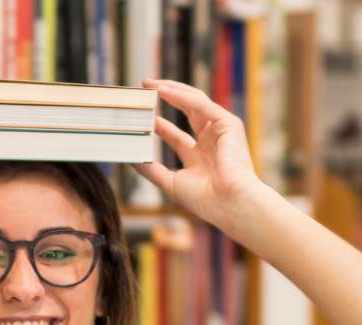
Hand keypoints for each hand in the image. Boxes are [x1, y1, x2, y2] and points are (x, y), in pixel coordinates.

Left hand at [132, 79, 260, 230]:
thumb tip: (132, 159)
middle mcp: (210, 140)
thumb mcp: (170, 182)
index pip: (174, 134)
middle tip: (144, 88)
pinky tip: (163, 91)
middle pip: (184, 110)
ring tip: (150, 84)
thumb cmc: (205, 199)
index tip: (139, 115)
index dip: (158, 123)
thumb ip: (151, 170)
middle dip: (164, 97)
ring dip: (171, 89)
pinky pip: (201, 104)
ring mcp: (220, 130)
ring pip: (193, 100)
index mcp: (198, 156)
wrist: (228, 204)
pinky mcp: (228, 123)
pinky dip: (182, 96)